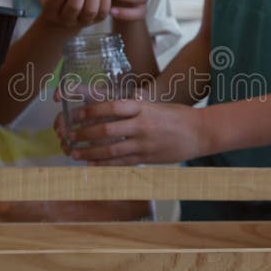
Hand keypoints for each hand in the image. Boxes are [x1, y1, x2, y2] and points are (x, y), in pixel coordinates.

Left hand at [54, 99, 208, 165]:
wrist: (201, 132)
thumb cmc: (177, 116)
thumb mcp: (155, 105)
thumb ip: (134, 108)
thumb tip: (108, 109)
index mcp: (143, 108)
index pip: (113, 106)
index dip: (92, 110)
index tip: (77, 113)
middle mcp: (142, 125)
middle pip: (107, 130)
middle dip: (84, 133)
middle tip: (68, 135)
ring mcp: (145, 143)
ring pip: (111, 150)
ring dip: (90, 152)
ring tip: (74, 153)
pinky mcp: (148, 158)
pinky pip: (122, 162)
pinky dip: (105, 164)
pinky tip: (91, 164)